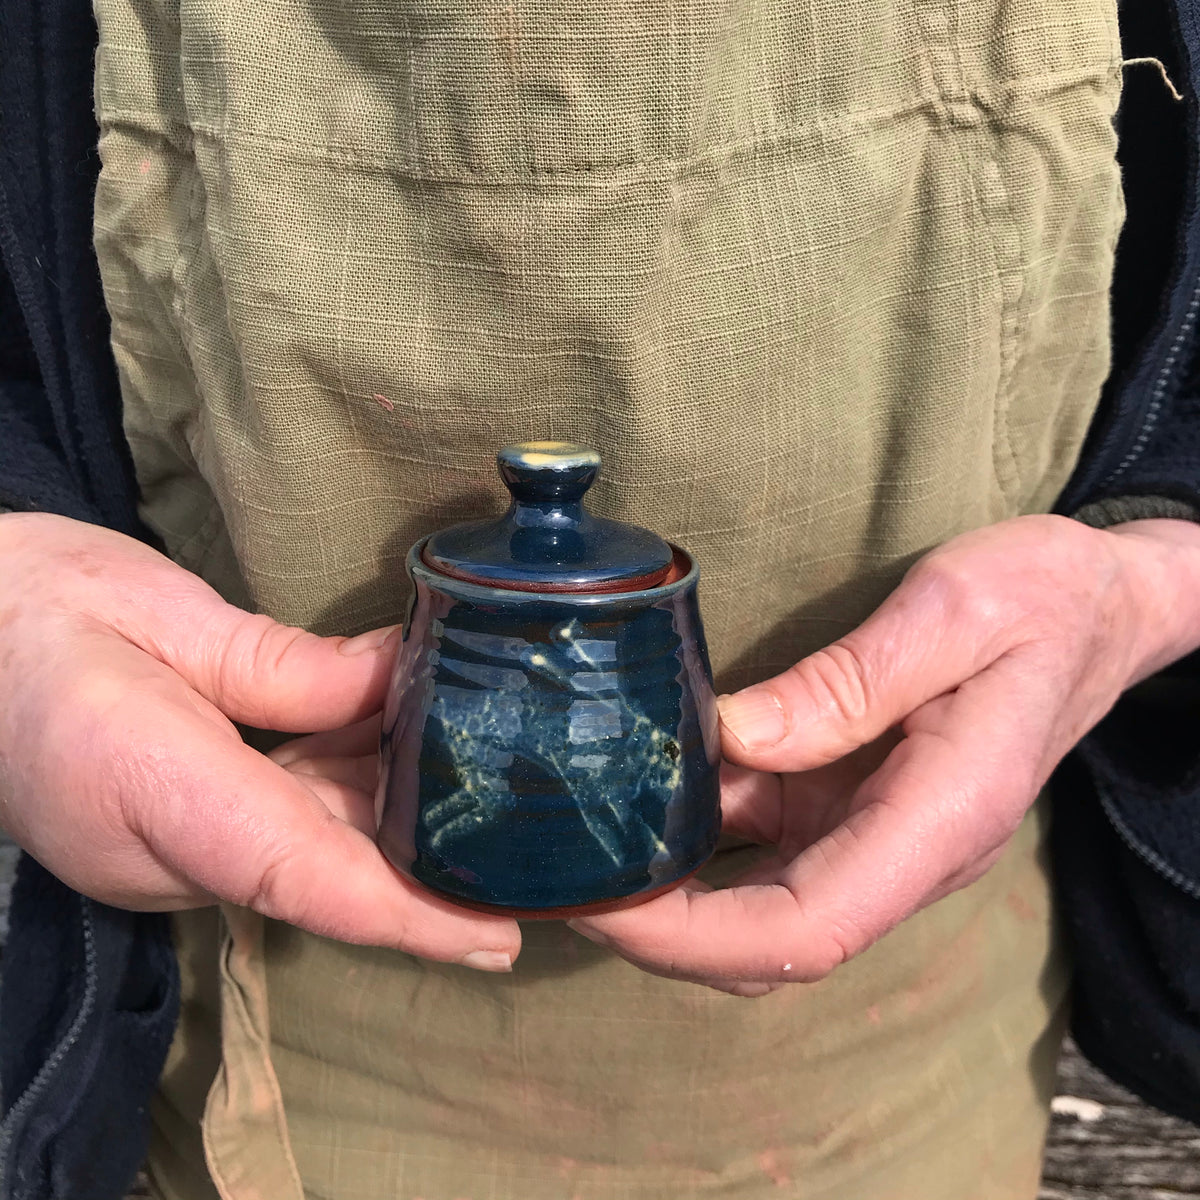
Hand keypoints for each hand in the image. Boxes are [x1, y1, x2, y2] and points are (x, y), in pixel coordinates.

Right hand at [0, 513, 518, 970]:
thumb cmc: (39, 614)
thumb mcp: (165, 620)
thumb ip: (285, 668)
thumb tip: (396, 682)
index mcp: (155, 794)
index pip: (301, 872)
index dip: (403, 912)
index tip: (493, 937)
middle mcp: (173, 849)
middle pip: (331, 866)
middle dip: (433, 864)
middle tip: (538, 853)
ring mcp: (178, 844)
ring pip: (320, 842)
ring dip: (406, 813)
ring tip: (508, 792)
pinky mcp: (188, 821)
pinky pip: (291, 816)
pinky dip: (361, 785)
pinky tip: (423, 742)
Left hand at [569, 514, 1199, 994]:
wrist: (1099, 605)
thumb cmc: (1044, 599)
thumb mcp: (956, 612)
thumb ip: (850, 683)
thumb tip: (733, 736)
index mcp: (941, 820)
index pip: (807, 928)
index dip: (694, 937)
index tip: (605, 906)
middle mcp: (905, 849)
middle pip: (770, 939)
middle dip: (660, 928)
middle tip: (559, 877)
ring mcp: (878, 832)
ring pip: (760, 899)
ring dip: (670, 886)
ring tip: (577, 838)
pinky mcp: (856, 800)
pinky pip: (769, 840)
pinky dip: (702, 830)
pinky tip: (642, 788)